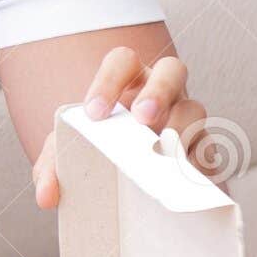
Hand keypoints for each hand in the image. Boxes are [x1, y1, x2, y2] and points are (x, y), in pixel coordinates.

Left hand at [31, 44, 206, 209]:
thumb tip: (46, 195)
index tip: (94, 114)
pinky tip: (185, 175)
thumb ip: (52, 169)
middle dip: (159, 91)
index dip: (108, 81)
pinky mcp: (202, 149)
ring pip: (195, 109)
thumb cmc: (97, 153)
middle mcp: (160, 92)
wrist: (128, 181)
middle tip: (144, 118)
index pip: (122, 61)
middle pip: (172, 70)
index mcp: (127, 82)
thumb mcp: (68, 156)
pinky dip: (199, 161)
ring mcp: (185, 118)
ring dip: (182, 128)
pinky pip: (209, 149)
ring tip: (163, 154)